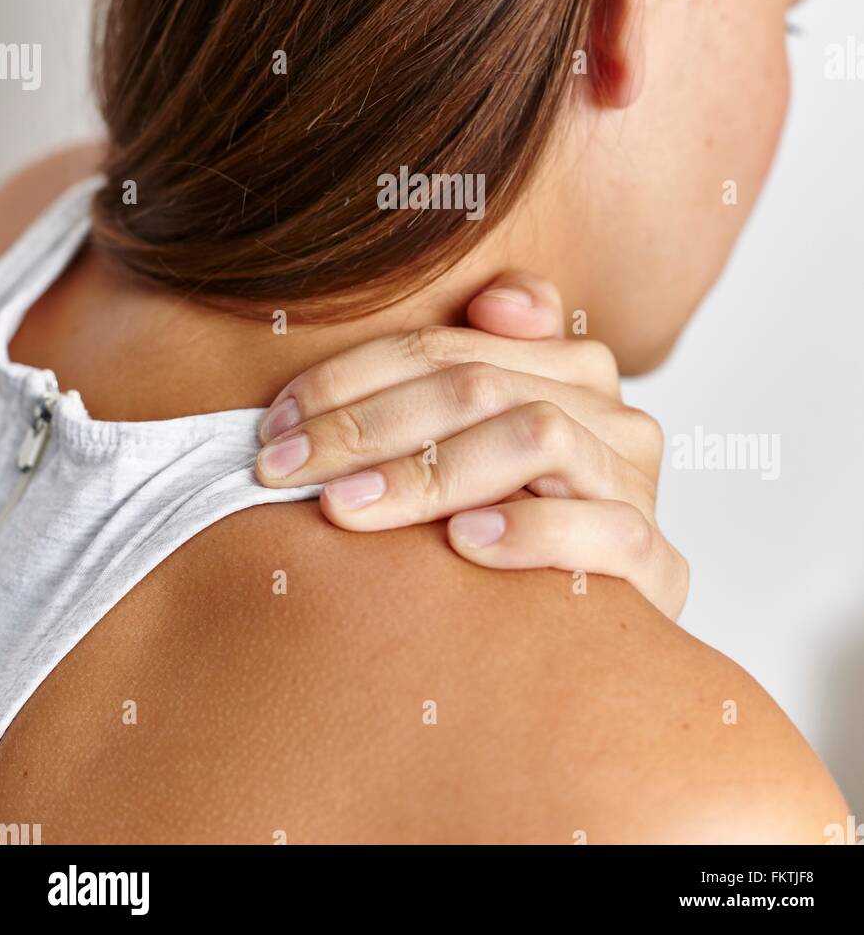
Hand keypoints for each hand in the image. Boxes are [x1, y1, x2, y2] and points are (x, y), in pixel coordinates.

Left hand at [255, 272, 688, 617]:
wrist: (585, 635)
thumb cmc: (511, 528)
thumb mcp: (475, 446)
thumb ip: (472, 362)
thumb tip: (493, 300)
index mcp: (570, 367)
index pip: (448, 346)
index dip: (352, 376)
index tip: (276, 421)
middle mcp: (610, 413)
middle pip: (478, 386)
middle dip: (365, 425)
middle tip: (281, 468)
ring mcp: (635, 485)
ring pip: (536, 437)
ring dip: (428, 471)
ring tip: (346, 506)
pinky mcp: (659, 562)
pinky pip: (607, 530)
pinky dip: (530, 532)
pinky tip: (462, 544)